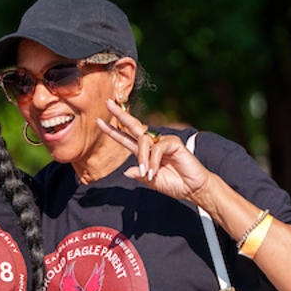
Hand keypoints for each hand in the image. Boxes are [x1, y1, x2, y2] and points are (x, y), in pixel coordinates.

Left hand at [96, 100, 211, 201]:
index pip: (125, 138)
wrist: (192, 188)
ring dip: (143, 158)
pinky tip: (155, 171)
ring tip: (149, 174)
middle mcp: (152, 144)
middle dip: (120, 115)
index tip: (99, 122)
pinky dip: (154, 160)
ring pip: (143, 141)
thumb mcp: (151, 181)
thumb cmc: (173, 184)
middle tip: (107, 103)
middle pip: (133, 126)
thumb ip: (140, 175)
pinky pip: (157, 148)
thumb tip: (126, 171)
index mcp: (144, 152)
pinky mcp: (173, 142)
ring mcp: (163, 141)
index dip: (112, 131)